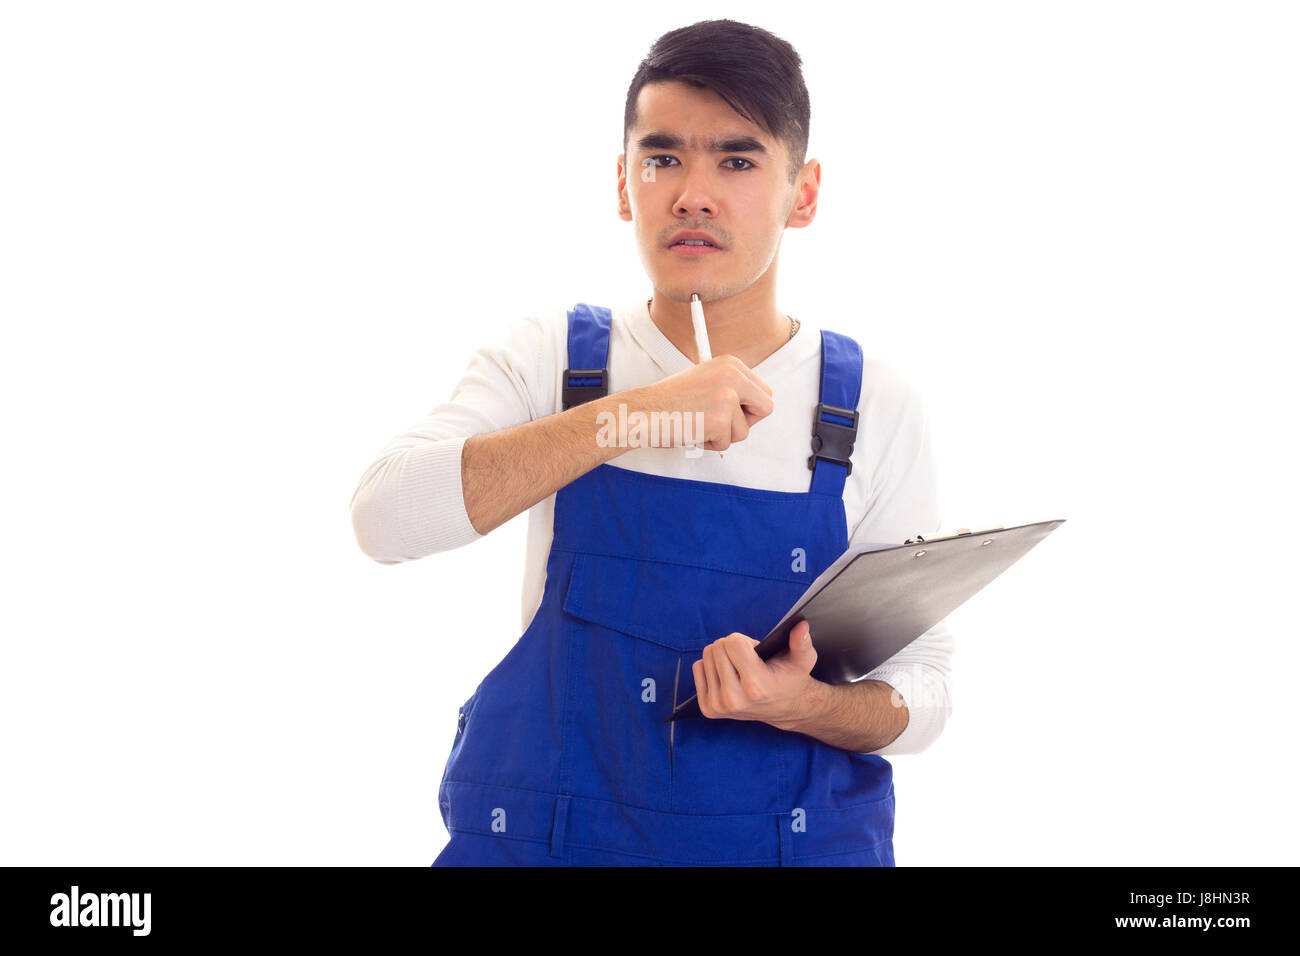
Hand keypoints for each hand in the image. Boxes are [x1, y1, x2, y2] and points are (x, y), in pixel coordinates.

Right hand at [634, 355, 773, 451]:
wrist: (642, 412)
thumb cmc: (668, 401)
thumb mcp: (704, 380)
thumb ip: (729, 387)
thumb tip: (753, 404)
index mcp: (731, 363)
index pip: (763, 390)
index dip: (749, 407)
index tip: (732, 412)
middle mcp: (732, 376)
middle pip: (766, 406)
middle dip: (747, 421)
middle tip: (722, 423)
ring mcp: (727, 398)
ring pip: (745, 430)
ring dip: (723, 435)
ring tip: (699, 424)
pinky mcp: (720, 420)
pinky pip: (726, 443)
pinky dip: (709, 444)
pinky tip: (692, 431)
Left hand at [692, 620, 820, 726]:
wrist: (784, 708)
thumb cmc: (790, 679)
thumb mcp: (803, 660)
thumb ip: (802, 642)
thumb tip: (801, 625)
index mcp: (755, 685)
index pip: (732, 642)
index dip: (744, 641)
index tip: (754, 651)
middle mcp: (734, 698)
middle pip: (717, 647)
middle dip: (732, 647)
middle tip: (747, 660)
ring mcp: (719, 705)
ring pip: (706, 656)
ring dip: (722, 657)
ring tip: (740, 668)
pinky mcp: (709, 708)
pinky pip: (697, 668)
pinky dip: (711, 667)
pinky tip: (728, 675)